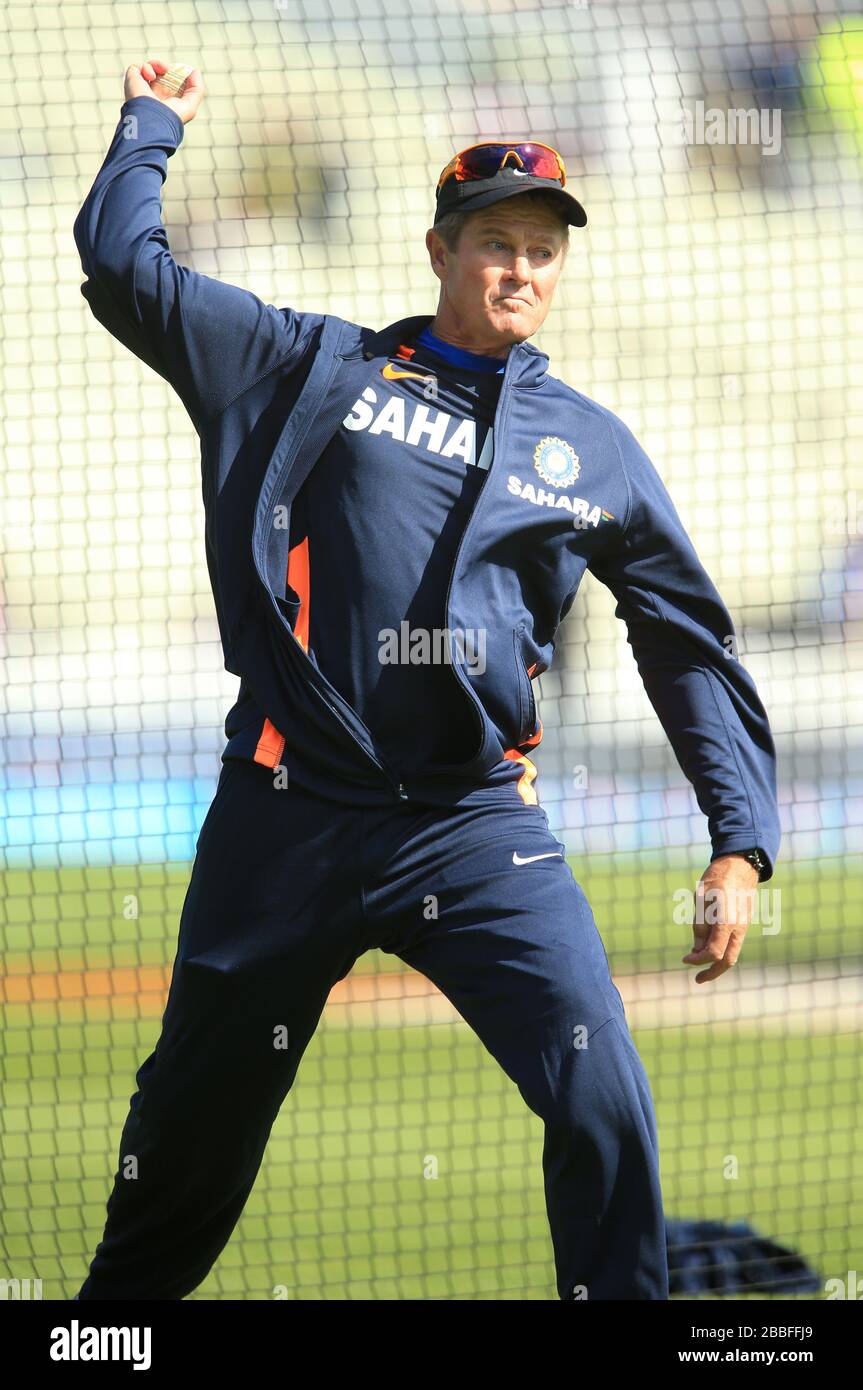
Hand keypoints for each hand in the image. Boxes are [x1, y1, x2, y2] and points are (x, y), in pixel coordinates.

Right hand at [124, 60, 204, 124]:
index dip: (177, 76)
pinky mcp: (132, 81)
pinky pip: (138, 67)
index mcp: (164, 101)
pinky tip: (151, 76)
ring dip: (158, 64)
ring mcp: (141, 88)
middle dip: (168, 69)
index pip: (170, 84)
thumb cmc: (171, 115)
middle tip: (172, 70)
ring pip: (149, 68)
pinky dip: (147, 67)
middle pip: (160, 75)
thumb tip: (195, 71)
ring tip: (165, 69)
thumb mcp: (190, 105)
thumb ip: (197, 88)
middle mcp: (152, 95)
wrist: (152, 117)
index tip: (184, 74)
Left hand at [682, 854, 758, 983]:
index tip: (685, 959)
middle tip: (697, 980)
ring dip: (716, 962)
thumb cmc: (717, 879)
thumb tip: (697, 950)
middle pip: (728, 961)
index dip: (697, 960)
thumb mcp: (700, 900)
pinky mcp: (743, 923)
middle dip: (712, 973)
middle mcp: (739, 927)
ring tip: (697, 961)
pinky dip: (721, 950)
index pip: (713, 952)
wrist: (740, 865)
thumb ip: (699, 926)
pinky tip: (706, 947)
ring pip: (732, 953)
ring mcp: (744, 926)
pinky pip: (733, 943)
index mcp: (727, 921)